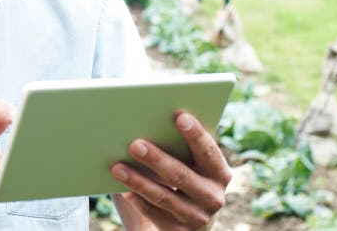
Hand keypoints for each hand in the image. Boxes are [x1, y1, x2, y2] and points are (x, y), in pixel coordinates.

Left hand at [110, 113, 230, 229]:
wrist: (189, 220)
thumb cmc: (184, 175)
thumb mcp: (191, 162)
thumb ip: (179, 145)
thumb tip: (147, 119)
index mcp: (219, 172)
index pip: (208, 151)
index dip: (195, 134)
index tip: (180, 116)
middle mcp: (213, 197)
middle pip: (181, 176)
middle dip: (157, 159)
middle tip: (134, 144)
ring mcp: (197, 217)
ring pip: (163, 197)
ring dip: (138, 181)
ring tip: (117, 167)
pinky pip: (153, 214)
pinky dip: (137, 200)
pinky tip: (122, 190)